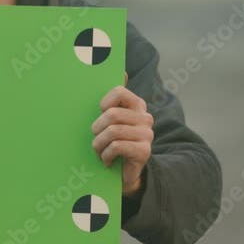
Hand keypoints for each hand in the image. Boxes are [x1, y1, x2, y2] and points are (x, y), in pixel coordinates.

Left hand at [91, 72, 152, 196]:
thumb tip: (122, 71)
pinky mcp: (144, 150)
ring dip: (99, 144)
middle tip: (95, 139)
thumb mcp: (110, 119)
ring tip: (99, 151)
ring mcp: (147, 134)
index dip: (104, 104)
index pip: (119, 91)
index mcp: (137, 105)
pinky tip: (107, 160)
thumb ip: (115, 98)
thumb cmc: (113, 142)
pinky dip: (106, 155)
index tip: (100, 114)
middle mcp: (145, 117)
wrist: (125, 173)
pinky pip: (117, 146)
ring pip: (112, 131)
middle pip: (112, 115)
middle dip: (97, 129)